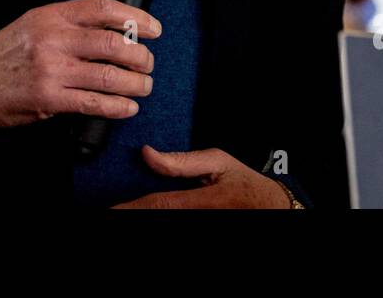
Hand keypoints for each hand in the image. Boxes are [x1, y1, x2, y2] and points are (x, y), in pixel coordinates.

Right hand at [0, 0, 159, 135]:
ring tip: (142, 87)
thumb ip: (68, 26)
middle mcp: (53, 39)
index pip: (103, 10)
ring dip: (135, 84)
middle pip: (113, 44)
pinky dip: (117, 107)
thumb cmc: (1, 56)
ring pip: (109, 75)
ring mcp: (51, 69)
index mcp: (51, 16)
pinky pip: (94, 103)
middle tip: (147, 63)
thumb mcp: (32, 26)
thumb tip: (112, 33)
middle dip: (140, 56)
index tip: (153, 28)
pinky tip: (126, 107)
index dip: (135, 18)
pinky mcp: (49, 99)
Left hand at [110, 147, 293, 208]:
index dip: (132, 207)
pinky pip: (174, 223)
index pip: (160, 205)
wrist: (271, 208)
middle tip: (115, 207)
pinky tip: (148, 209)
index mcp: (204, 201)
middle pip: (159, 217)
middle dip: (135, 211)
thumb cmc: (245, 184)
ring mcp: (201, 224)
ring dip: (145, 213)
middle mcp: (200, 217)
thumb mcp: (218, 161)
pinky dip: (160, 215)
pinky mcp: (201, 227)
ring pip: (165, 221)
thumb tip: (148, 154)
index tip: (112, 208)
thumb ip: (182, 160)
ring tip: (128, 207)